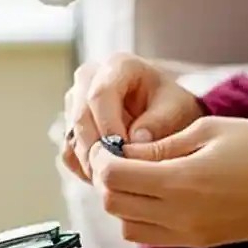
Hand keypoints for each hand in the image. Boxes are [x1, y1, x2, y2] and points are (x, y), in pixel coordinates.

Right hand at [61, 53, 203, 181]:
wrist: (166, 116)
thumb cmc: (173, 107)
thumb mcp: (177, 109)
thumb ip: (159, 122)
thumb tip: (134, 141)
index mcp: (117, 66)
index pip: (100, 94)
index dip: (108, 125)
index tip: (123, 152)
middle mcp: (89, 79)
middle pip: (79, 117)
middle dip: (97, 150)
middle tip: (116, 177)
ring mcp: (75, 103)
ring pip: (72, 138)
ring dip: (91, 163)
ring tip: (118, 181)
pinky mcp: (70, 127)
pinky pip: (70, 152)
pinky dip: (87, 169)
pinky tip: (110, 178)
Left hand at [88, 116, 247, 247]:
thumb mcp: (212, 130)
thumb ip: (161, 145)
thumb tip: (122, 152)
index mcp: (182, 182)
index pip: (113, 177)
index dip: (102, 158)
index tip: (109, 143)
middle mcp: (179, 214)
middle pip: (112, 203)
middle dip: (106, 179)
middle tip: (118, 157)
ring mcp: (187, 233)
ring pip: (125, 225)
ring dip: (121, 200)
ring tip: (138, 174)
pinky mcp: (196, 241)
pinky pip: (148, 235)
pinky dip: (139, 216)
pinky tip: (156, 192)